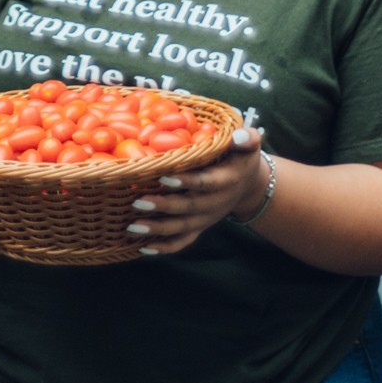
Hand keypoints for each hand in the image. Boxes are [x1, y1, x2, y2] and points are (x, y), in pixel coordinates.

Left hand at [123, 126, 265, 256]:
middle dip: (164, 207)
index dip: (187, 182)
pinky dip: (164, 247)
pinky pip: (183, 241)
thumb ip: (247, 138)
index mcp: (227, 181)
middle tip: (138, 202)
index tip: (164, 177)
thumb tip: (240, 135)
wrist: (248, 184)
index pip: (206, 183)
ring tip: (133, 226)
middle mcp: (216, 204)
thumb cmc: (241, 156)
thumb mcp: (249, 145)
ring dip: (158, 229)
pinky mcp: (200, 227)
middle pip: (189, 208)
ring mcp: (207, 218)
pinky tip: (143, 248)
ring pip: (182, 228)